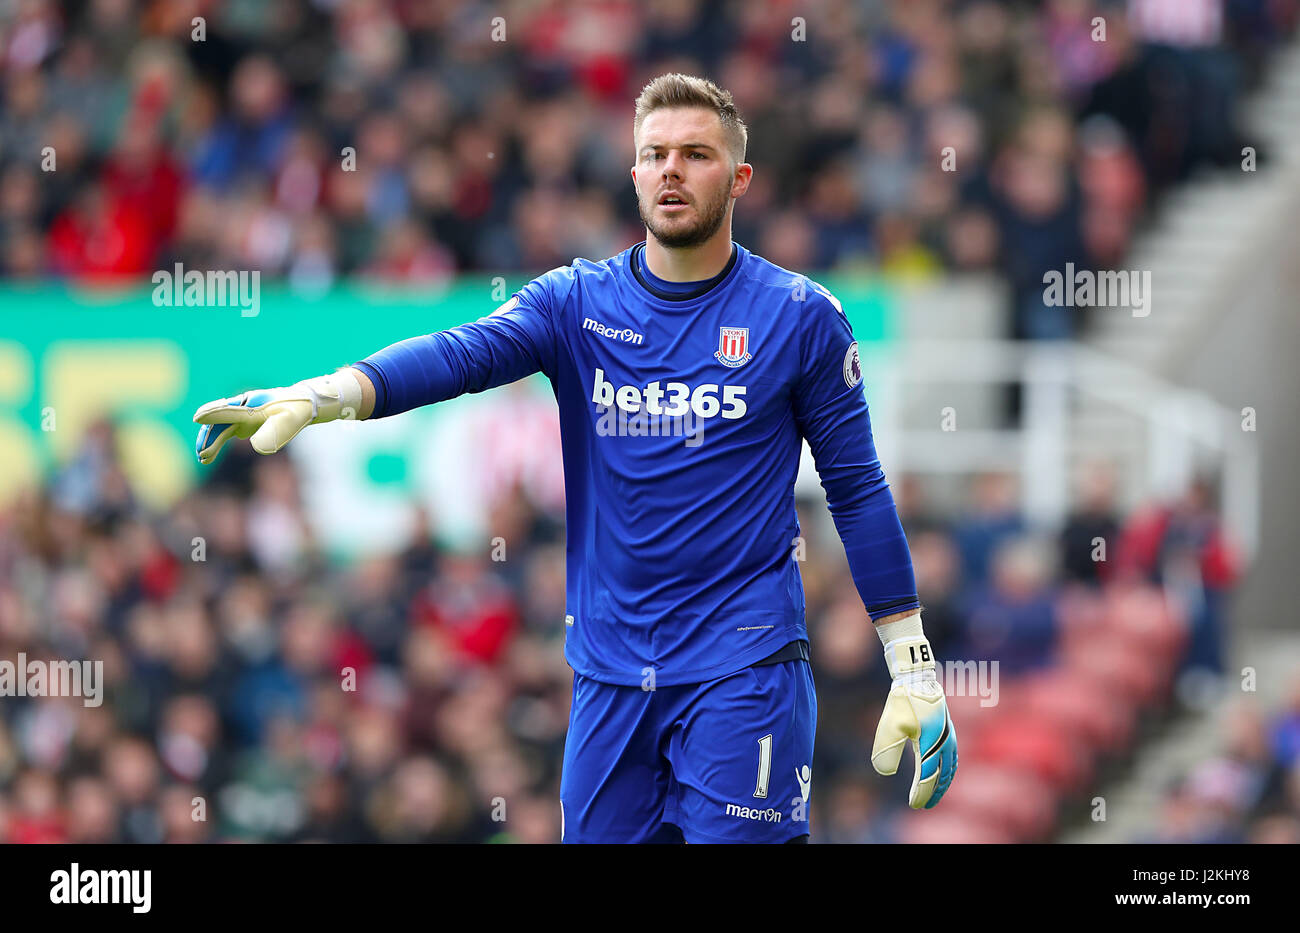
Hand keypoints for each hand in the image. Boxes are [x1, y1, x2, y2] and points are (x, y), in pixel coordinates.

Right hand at [193, 370, 361, 463]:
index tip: (198, 418)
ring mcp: (242, 414)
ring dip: (210, 442)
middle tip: (202, 454)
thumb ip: (274, 432)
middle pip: (220, 421)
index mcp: (253, 404)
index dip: (213, 414)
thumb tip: (255, 447)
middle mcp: (243, 407)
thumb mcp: (290, 422)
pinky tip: (209, 456)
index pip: (229, 411)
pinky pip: (226, 431)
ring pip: (221, 427)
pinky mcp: (245, 421)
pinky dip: (217, 442)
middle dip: (209, 437)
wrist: (304, 404)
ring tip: (203, 458)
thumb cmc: (297, 411)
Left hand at [871, 639, 957, 808]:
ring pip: (950, 767)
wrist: (917, 679)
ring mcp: (949, 737)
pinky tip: (944, 774)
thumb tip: (884, 773)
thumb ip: (886, 750)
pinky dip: (949, 770)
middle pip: (942, 775)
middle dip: (933, 792)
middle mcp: (944, 743)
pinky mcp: (949, 731)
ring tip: (934, 794)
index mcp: (931, 743)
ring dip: (943, 783)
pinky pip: (953, 757)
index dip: (921, 792)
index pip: (928, 776)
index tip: (914, 805)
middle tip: (924, 806)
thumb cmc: (902, 702)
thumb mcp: (889, 725)